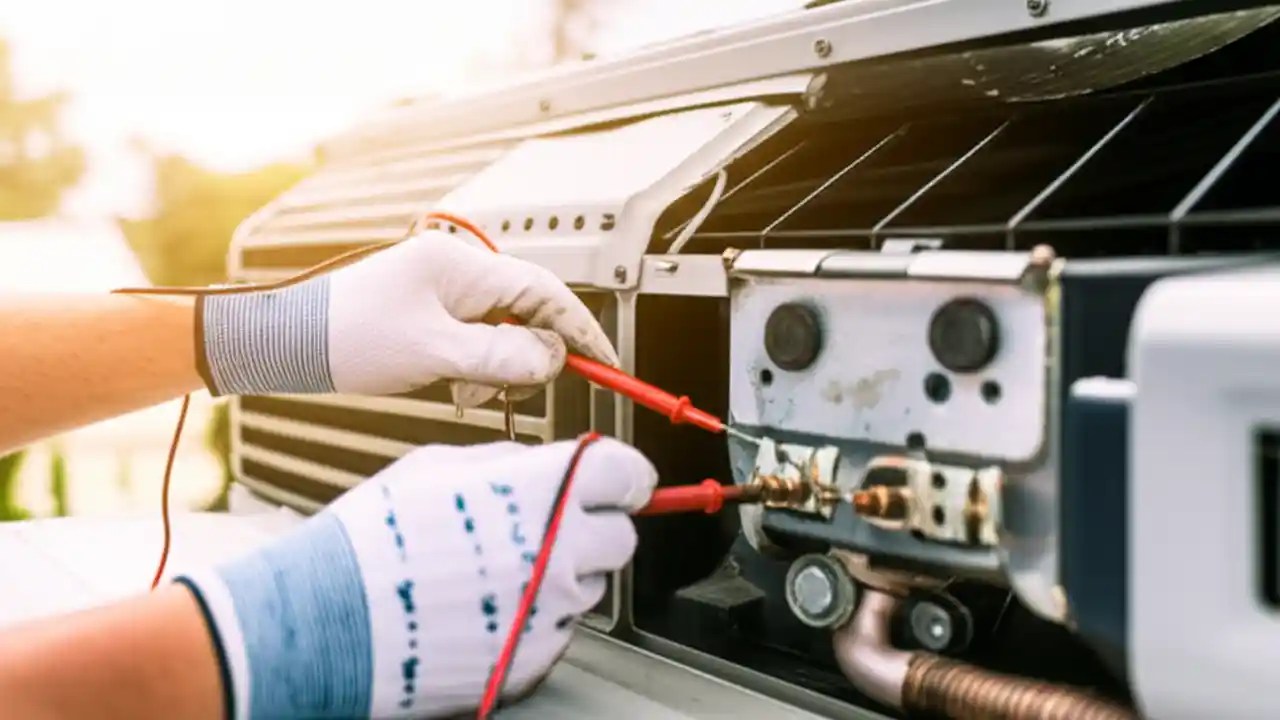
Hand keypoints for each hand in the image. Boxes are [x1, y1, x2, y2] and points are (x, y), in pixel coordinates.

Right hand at [177, 438, 657, 718]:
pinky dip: (530, 620)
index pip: (626, 474)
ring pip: (585, 588)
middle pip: (620, 537)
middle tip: (549, 527)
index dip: (625, 475)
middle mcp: (557, 552)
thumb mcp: (439, 465)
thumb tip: (548, 461)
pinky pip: (554, 631)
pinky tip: (480, 608)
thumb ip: (509, 461)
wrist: (327, 620)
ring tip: (490, 573)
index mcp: (539, 491)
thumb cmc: (375, 538)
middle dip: (593, 528)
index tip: (621, 481)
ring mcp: (547, 613)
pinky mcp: (531, 660)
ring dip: (557, 577)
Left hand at [196, 229, 617, 405]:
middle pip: (526, 313)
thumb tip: (553, 359)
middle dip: (524, 356)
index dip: (580, 328)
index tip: (604, 362)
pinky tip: (448, 384)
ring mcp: (443, 290)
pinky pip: (474, 340)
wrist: (283, 341)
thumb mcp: (434, 353)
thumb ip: (502, 356)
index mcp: (463, 266)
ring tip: (459, 390)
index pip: (545, 292)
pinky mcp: (430, 312)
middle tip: (506, 390)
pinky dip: (472, 368)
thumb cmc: (346, 338)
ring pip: (501, 332)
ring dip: (494, 368)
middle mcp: (458, 270)